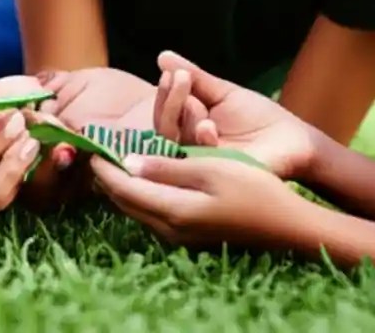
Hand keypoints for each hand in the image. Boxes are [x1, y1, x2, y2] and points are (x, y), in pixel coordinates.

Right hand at [0, 68, 154, 210]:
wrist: (145, 101)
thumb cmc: (92, 94)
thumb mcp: (35, 86)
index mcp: (2, 154)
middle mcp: (21, 179)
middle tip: (18, 127)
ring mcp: (50, 190)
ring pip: (12, 198)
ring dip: (23, 161)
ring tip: (50, 132)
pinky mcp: (81, 196)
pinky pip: (55, 193)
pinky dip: (57, 163)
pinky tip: (74, 143)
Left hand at [91, 155, 303, 248]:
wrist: (286, 224)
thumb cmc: (254, 189)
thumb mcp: (211, 169)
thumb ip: (167, 167)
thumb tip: (127, 163)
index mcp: (172, 211)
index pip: (122, 188)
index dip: (102, 164)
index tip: (88, 140)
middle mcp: (169, 229)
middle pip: (122, 200)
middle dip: (105, 174)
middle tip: (92, 146)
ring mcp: (177, 234)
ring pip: (134, 206)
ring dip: (120, 182)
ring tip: (109, 154)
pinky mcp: (186, 232)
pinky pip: (149, 209)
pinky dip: (137, 190)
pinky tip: (139, 172)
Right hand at [153, 52, 321, 179]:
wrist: (292, 140)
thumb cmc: (259, 117)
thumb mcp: (224, 93)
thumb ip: (195, 78)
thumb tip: (162, 56)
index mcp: (189, 124)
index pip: (165, 110)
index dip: (165, 92)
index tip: (171, 73)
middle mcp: (188, 144)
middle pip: (163, 126)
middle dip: (171, 101)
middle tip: (182, 79)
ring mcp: (198, 161)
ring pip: (174, 142)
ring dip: (181, 117)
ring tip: (195, 101)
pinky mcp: (212, 175)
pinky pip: (194, 161)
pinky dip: (200, 139)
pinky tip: (208, 126)